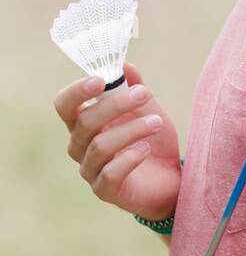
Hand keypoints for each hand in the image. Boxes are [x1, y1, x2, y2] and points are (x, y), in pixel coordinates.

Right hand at [53, 61, 181, 220]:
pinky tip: (146, 149)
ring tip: (157, 123)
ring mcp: (91, 170)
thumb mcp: (148, 111)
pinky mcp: (106, 190)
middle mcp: (80, 147)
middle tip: (144, 93)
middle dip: (115, 105)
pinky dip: (129, 158)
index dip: (77, 91)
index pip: (64, 104)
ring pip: (100, 146)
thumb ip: (135, 88)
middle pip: (84, 122)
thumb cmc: (153, 142)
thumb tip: (126, 64)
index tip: (101, 79)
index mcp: (84, 123)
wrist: (171, 180)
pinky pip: (110, 173)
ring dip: (132, 129)